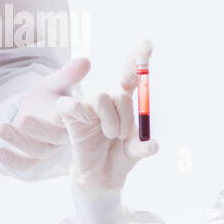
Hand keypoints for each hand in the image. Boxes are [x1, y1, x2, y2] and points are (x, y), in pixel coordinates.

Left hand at [0, 57, 90, 172]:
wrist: (36, 113)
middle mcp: (63, 136)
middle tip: (23, 118)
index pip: (76, 115)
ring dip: (20, 142)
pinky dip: (13, 161)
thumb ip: (67, 74)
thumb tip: (86, 60)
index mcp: (72, 117)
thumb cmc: (49, 97)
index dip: (75, 111)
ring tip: (1, 128)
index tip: (74, 106)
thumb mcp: (55, 83)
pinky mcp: (33, 158)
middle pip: (55, 136)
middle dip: (39, 129)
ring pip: (38, 151)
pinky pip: (26, 164)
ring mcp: (49, 149)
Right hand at [59, 40, 157, 193]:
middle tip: (123, 135)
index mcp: (123, 103)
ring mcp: (88, 108)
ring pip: (102, 97)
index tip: (147, 44)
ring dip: (111, 120)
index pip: (131, 76)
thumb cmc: (119, 159)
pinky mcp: (71, 118)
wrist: (100, 178)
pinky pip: (71, 104)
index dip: (138, 59)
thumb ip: (143, 147)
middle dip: (127, 116)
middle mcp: (106, 101)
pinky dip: (78, 109)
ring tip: (111, 136)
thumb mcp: (135, 153)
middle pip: (119, 93)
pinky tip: (85, 119)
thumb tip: (153, 145)